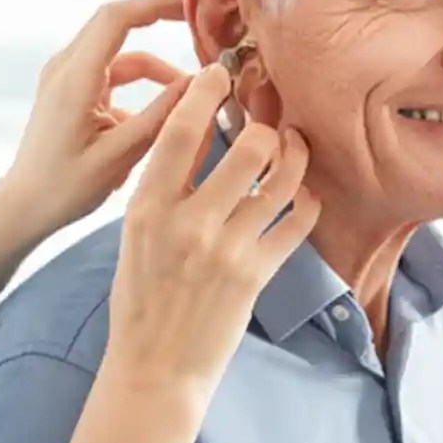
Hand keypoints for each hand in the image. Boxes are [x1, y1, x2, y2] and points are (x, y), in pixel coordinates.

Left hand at [1, 0, 192, 234]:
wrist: (24, 207)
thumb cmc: (64, 188)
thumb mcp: (120, 155)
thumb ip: (163, 117)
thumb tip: (201, 83)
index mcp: (74, 77)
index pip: (117, 17)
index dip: (157, 4)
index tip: (193, 7)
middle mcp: (65, 68)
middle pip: (118, 24)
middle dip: (160, 22)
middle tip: (202, 33)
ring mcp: (65, 78)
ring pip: (119, 54)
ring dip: (153, 68)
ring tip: (189, 93)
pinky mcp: (70, 93)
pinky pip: (110, 75)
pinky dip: (138, 87)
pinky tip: (157, 119)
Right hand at [105, 64, 320, 393]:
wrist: (154, 367)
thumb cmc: (140, 298)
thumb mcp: (135, 236)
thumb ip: (162, 187)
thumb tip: (193, 131)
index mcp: (147, 208)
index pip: (180, 130)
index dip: (203, 92)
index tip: (217, 74)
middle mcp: (187, 224)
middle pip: (246, 147)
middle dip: (265, 124)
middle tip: (268, 118)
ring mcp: (225, 251)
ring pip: (281, 180)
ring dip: (295, 155)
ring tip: (294, 146)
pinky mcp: (255, 277)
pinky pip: (297, 223)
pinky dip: (308, 202)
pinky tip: (304, 195)